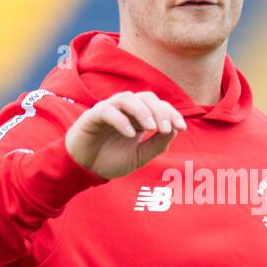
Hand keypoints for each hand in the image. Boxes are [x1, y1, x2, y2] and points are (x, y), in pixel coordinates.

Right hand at [64, 91, 186, 179]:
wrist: (85, 169)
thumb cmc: (111, 160)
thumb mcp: (139, 157)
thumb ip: (156, 145)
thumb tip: (174, 131)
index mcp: (138, 117)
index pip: (158, 106)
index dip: (171, 114)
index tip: (182, 128)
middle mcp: (125, 110)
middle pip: (147, 98)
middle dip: (160, 112)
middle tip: (165, 130)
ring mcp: (109, 109)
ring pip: (128, 99)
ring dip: (143, 111)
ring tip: (151, 128)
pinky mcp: (92, 115)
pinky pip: (108, 111)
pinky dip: (121, 120)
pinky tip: (131, 134)